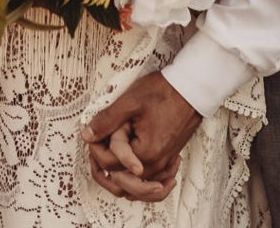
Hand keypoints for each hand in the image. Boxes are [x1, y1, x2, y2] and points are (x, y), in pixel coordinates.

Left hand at [82, 71, 200, 196]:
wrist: (192, 90)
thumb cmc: (164, 92)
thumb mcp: (130, 101)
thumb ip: (107, 120)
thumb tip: (87, 135)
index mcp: (145, 154)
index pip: (109, 165)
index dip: (96, 148)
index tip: (94, 132)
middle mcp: (155, 166)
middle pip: (121, 184)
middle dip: (104, 166)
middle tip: (99, 143)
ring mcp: (163, 166)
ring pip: (136, 189)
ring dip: (118, 176)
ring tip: (109, 153)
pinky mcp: (168, 162)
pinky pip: (150, 184)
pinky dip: (137, 181)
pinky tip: (128, 165)